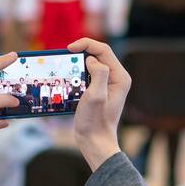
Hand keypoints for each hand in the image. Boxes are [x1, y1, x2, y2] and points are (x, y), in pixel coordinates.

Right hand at [67, 37, 129, 170]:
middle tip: (64, 57)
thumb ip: (98, 74)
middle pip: (98, 54)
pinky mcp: (99, 89)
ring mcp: (108, 84)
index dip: (86, 44)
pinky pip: (87, 74)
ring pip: (92, 63)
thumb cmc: (95, 122)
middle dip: (81, 52)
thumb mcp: (96, 96)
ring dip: (78, 62)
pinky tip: (67, 77)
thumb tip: (92, 59)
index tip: (69, 48)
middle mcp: (116, 78)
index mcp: (120, 77)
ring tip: (65, 66)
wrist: (95, 142)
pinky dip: (77, 72)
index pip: (103, 50)